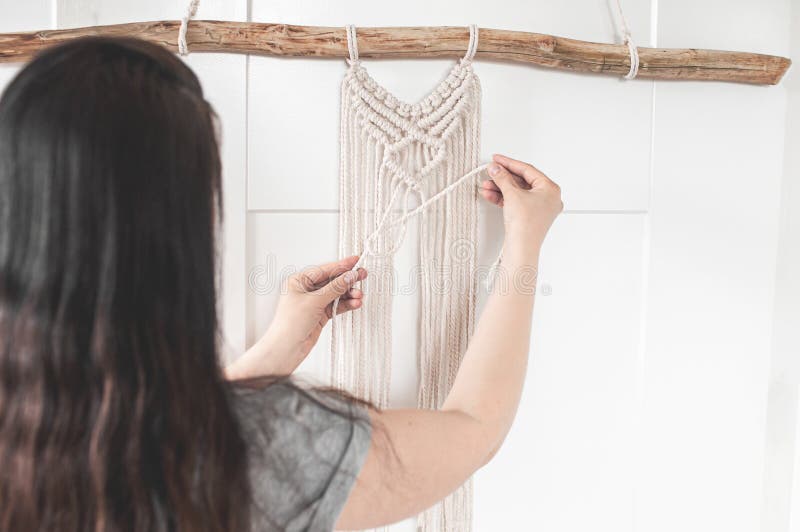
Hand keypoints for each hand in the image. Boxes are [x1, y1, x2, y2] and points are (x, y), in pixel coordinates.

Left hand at [226, 256, 366, 378]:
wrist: (287, 349)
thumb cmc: (290, 324)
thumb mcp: (314, 301)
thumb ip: (334, 288)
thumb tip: (348, 276)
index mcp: (299, 281)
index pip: (324, 270)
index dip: (341, 266)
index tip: (356, 261)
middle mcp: (307, 290)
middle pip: (332, 281)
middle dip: (347, 280)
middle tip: (362, 276)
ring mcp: (314, 302)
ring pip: (336, 294)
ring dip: (349, 294)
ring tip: (359, 296)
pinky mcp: (320, 314)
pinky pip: (337, 305)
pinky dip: (346, 304)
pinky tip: (355, 303)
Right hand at [480, 154, 562, 252]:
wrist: (521, 248)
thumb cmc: (526, 225)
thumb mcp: (512, 194)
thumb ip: (503, 178)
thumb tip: (496, 169)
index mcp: (551, 189)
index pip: (528, 170)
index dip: (510, 163)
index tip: (497, 159)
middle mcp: (548, 198)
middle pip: (522, 181)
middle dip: (503, 177)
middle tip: (491, 172)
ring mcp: (539, 208)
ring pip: (517, 192)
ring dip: (500, 188)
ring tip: (486, 185)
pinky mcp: (530, 217)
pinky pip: (516, 202)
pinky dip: (503, 198)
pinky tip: (490, 194)